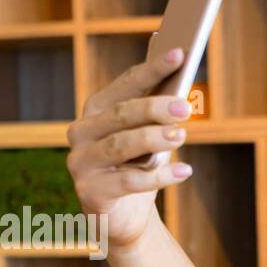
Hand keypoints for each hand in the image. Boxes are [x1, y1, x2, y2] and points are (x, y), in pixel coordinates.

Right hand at [66, 47, 193, 252]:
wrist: (123, 217)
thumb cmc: (138, 167)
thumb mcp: (147, 134)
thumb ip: (153, 99)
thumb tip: (169, 48)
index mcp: (95, 111)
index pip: (126, 85)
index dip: (153, 69)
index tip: (181, 54)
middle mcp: (81, 132)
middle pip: (122, 115)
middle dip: (155, 108)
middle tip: (185, 108)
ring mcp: (81, 163)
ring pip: (121, 145)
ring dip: (154, 139)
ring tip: (182, 135)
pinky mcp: (90, 192)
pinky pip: (128, 182)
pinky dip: (159, 177)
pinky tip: (185, 171)